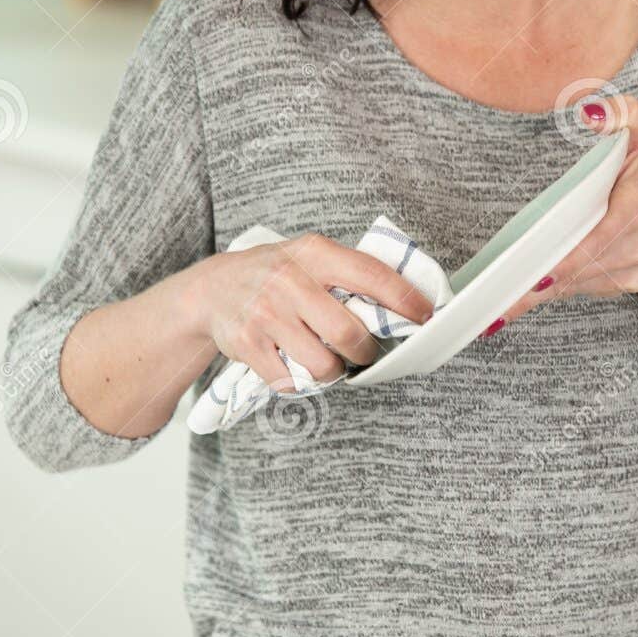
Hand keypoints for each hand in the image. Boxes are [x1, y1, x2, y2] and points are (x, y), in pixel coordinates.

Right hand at [193, 233, 434, 389]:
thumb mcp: (309, 257)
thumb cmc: (275, 274)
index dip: (404, 299)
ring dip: (335, 372)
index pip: (371, 275)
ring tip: (331, 362)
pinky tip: (298, 367)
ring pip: (322, 365)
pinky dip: (301, 383)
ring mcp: (266, 313)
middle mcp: (289, 280)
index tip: (426, 316)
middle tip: (367, 352)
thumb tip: (405, 304)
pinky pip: (290, 381)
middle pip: (349, 333)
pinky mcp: (247, 344)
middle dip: (367, 351)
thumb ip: (349, 274)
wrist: (211, 289)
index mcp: (314, 253)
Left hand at [489, 95, 637, 333]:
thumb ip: (623, 111)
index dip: (570, 259)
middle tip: (497, 298)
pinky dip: (551, 295)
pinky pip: (581, 291)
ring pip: (578, 285)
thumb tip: (590, 112)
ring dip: (539, 296)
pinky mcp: (624, 284)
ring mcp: (634, 269)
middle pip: (583, 269)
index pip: (601, 238)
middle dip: (541, 283)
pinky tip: (517, 304)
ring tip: (498, 308)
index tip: (539, 275)